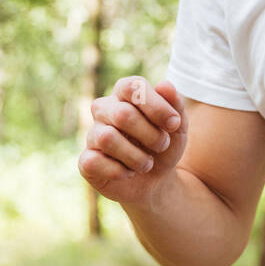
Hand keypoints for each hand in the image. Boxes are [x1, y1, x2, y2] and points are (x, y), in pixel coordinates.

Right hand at [78, 77, 188, 207]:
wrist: (158, 180)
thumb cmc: (165, 145)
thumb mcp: (178, 125)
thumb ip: (175, 102)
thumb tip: (163, 85)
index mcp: (124, 93)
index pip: (131, 87)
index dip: (156, 106)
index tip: (174, 124)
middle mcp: (104, 109)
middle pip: (122, 114)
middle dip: (151, 135)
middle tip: (162, 145)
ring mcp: (92, 134)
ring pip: (107, 138)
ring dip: (136, 157)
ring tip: (147, 163)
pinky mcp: (86, 160)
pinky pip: (94, 162)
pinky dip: (119, 172)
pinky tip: (128, 173)